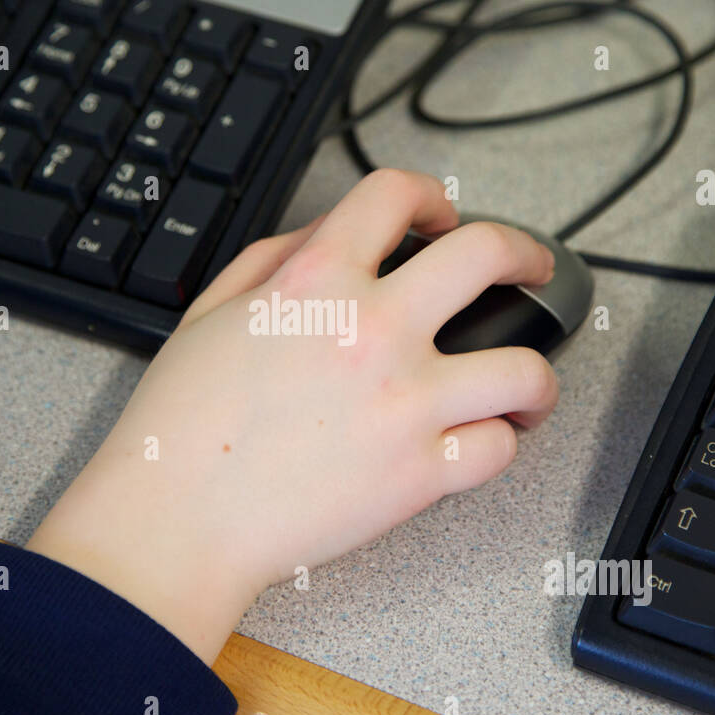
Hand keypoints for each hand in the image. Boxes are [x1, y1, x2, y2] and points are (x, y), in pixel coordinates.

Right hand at [27, 169, 558, 663]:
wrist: (178, 519)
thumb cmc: (182, 427)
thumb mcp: (212, 313)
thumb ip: (277, 259)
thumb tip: (332, 235)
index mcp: (315, 281)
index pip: (396, 195)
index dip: (431, 194)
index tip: (441, 215)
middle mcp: (372, 330)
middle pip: (487, 256)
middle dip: (523, 253)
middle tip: (529, 268)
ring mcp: (405, 403)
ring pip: (523, 368)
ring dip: (535, 373)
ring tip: (528, 383)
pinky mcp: (419, 474)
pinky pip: (496, 448)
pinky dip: (496, 444)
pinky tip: (482, 440)